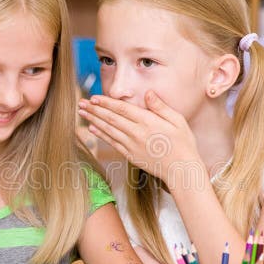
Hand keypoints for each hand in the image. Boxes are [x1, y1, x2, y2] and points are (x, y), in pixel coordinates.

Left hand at [77, 92, 200, 184]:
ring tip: (82, 113)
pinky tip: (93, 128)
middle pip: (111, 118)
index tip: (94, 97)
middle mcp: (136, 133)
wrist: (181, 170)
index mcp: (148, 122)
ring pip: (109, 130)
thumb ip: (161, 107)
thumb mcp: (178, 121)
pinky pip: (112, 143)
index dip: (106, 103)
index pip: (122, 109)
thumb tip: (148, 93)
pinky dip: (101, 135)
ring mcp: (132, 145)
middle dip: (94, 109)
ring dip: (94, 120)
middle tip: (81, 103)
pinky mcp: (130, 155)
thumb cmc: (183, 144)